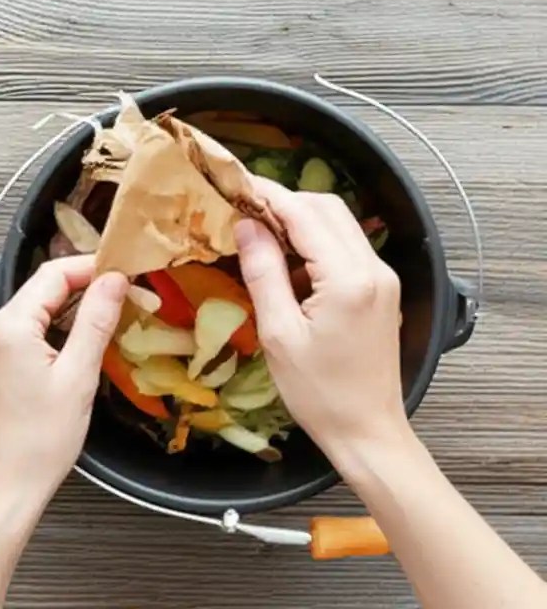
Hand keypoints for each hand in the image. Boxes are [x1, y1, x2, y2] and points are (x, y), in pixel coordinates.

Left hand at [0, 255, 127, 516]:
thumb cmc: (37, 446)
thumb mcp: (77, 378)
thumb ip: (95, 322)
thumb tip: (113, 281)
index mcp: (6, 327)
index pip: (52, 275)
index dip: (90, 268)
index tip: (122, 271)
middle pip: (37, 294)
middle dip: (79, 292)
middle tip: (120, 300)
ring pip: (26, 318)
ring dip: (62, 318)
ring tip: (100, 329)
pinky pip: (14, 341)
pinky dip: (42, 340)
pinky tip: (66, 358)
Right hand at [234, 178, 406, 460]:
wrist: (367, 431)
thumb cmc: (319, 393)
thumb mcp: (279, 334)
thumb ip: (263, 273)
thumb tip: (247, 227)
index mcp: (348, 279)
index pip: (305, 215)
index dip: (268, 195)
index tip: (234, 184)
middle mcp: (373, 270)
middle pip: (328, 209)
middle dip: (284, 202)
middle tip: (242, 208)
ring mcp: (381, 279)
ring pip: (338, 225)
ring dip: (299, 222)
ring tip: (257, 234)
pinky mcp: (380, 292)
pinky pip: (345, 250)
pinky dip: (314, 244)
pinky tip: (285, 263)